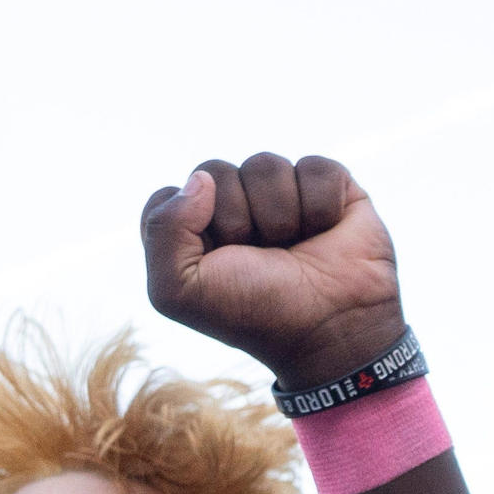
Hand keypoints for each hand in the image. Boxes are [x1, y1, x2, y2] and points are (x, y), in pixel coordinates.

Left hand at [142, 153, 405, 389]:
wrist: (333, 328)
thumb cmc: (256, 313)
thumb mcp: (178, 291)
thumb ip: (161, 230)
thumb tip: (201, 179)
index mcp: (193, 231)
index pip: (168, 195)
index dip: (187, 228)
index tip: (214, 267)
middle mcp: (234, 206)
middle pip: (214, 171)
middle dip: (237, 220)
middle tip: (261, 257)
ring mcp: (281, 192)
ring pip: (264, 164)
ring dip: (281, 215)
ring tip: (295, 246)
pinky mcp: (328, 185)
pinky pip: (313, 167)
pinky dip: (321, 206)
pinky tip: (326, 232)